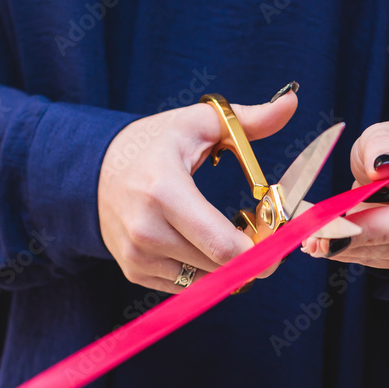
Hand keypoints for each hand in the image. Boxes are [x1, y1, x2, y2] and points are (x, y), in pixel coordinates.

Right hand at [98, 90, 297, 292]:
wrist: (96, 169)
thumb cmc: (155, 143)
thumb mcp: (200, 123)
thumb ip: (251, 119)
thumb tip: (292, 101)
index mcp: (164, 192)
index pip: (221, 246)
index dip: (260, 252)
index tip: (279, 241)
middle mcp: (146, 230)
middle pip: (220, 268)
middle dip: (250, 257)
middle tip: (262, 235)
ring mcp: (137, 256)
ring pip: (206, 282)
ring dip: (228, 267)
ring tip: (230, 236)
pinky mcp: (134, 272)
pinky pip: (187, 286)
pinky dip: (205, 272)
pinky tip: (204, 246)